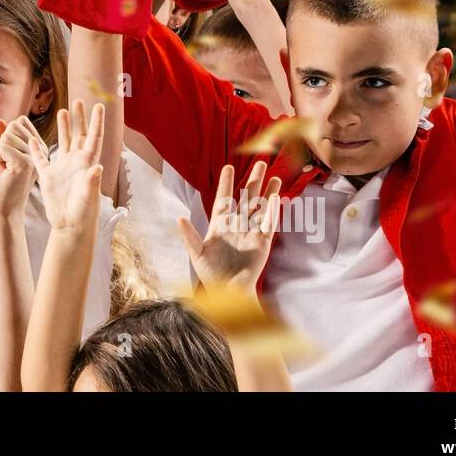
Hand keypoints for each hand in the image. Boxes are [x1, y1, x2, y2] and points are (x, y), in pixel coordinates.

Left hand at [0, 115, 41, 220]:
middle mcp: (40, 150)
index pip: (19, 122)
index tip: (10, 157)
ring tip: (7, 169)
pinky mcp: (25, 162)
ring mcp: (34, 156)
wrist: (2, 207)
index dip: (7, 136)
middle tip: (7, 164)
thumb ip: (1, 137)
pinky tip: (7, 171)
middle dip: (2, 144)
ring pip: (7, 134)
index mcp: (38, 147)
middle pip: (14, 125)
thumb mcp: (0, 155)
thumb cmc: (2, 183)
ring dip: (0, 152)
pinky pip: (3, 144)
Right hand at [29, 100, 103, 231]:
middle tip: (79, 100)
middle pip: (78, 135)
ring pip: (63, 142)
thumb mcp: (88, 197)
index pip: (93, 137)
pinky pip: (41, 159)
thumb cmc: (83, 213)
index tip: (99, 105)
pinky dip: (37, 148)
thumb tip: (97, 168)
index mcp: (87, 163)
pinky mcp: (49, 177)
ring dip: (63, 127)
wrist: (70, 226)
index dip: (96, 121)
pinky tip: (31, 138)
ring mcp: (62, 168)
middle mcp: (76, 162)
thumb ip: (91, 182)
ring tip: (63, 111)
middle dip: (79, 118)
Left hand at [178, 160, 280, 290]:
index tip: (229, 167)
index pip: (224, 199)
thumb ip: (190, 236)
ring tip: (275, 175)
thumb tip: (179, 218)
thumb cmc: (211, 275)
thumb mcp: (197, 254)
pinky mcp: (262, 244)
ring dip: (267, 192)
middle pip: (247, 198)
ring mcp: (251, 234)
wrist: (228, 293)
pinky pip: (269, 224)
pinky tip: (275, 197)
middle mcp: (237, 227)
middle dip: (253, 181)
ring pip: (261, 208)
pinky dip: (272, 211)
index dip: (226, 184)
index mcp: (220, 226)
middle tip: (260, 162)